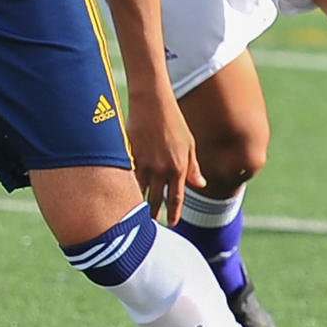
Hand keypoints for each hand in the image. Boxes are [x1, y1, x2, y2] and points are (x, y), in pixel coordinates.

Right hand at [122, 78, 205, 225]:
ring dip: (139, 201)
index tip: (172, 223)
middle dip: (154, 213)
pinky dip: (129, 185)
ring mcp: (144, 163)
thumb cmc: (174, 121)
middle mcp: (161, 169)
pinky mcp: (130, 155)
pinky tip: (126, 191)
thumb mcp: (190, 144)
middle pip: (156, 199)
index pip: (176, 198)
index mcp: (178, 168)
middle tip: (151, 223)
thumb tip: (199, 184)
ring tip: (137, 211)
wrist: (153, 102)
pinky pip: (129, 176)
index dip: (174, 213)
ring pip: (140, 190)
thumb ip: (193, 167)